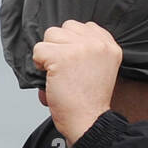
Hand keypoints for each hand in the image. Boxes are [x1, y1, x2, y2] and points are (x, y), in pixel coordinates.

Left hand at [31, 20, 121, 142]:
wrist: (89, 121)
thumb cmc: (90, 102)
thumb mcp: (101, 69)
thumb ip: (89, 50)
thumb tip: (63, 39)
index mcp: (109, 46)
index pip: (84, 26)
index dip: (72, 43)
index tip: (74, 63)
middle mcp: (97, 43)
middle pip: (66, 27)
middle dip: (59, 45)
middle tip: (65, 69)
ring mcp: (80, 48)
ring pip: (50, 35)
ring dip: (48, 53)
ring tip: (57, 72)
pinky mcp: (62, 57)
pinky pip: (38, 50)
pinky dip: (38, 64)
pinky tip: (50, 77)